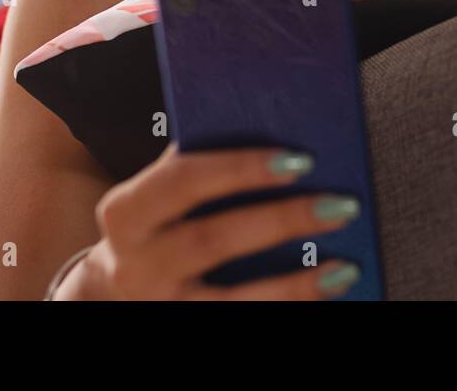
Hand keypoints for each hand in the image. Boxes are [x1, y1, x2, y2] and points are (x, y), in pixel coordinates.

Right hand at [53, 143, 362, 299]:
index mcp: (128, 210)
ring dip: (292, 285)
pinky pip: (240, 318)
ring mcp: (160, 304)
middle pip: (210, 240)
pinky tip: (327, 290)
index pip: (183, 179)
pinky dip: (287, 304)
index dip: (240, 168)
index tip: (300, 160)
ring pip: (229, 300)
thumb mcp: (161, 193)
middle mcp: (134, 262)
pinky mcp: (182, 327)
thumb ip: (202, 161)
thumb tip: (280, 130)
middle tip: (340, 205)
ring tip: (343, 267)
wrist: (113, 288)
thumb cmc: (159, 221)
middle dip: (280, 222)